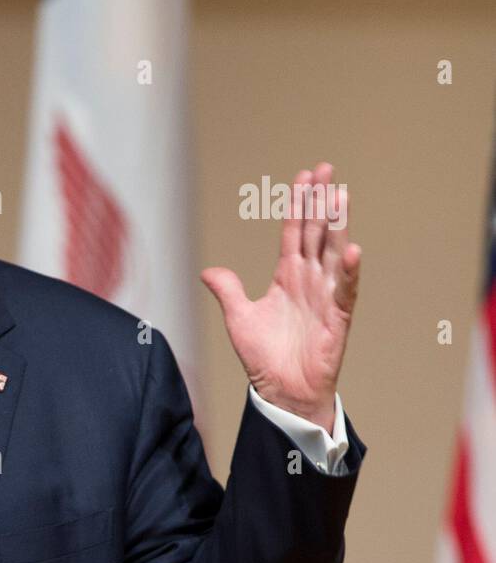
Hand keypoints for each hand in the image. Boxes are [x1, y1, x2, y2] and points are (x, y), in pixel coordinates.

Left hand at [200, 162, 361, 434]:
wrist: (281, 391)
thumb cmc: (264, 357)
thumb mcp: (239, 317)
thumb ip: (227, 290)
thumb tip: (208, 270)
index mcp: (287, 277)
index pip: (295, 232)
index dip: (299, 205)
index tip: (305, 177)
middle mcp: (309, 281)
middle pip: (317, 233)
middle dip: (321, 202)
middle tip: (327, 170)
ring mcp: (326, 296)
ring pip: (333, 253)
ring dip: (338, 225)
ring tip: (340, 196)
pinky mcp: (337, 318)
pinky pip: (345, 290)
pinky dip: (350, 271)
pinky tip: (353, 249)